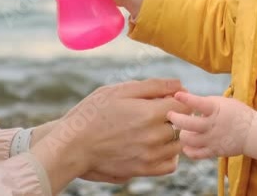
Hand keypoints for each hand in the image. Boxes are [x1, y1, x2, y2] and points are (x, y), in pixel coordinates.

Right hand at [34, 79, 189, 183]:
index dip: (177, 98)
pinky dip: (168, 155)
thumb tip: (181, 86)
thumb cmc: (93, 113)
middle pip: (182, 124)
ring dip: (172, 135)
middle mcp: (154, 137)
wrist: (72, 145)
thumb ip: (153, 86)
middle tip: (156, 112)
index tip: (166, 98)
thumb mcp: (119, 91)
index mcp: (149, 113)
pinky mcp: (143, 170)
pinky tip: (155, 146)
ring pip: (178, 144)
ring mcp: (149, 156)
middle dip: (174, 115)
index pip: (184, 104)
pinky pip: (170, 165)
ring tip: (154, 129)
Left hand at [166, 92, 256, 159]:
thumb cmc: (237, 113)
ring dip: (182, 134)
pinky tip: (187, 145)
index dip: (187, 99)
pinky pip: (196, 154)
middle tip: (170, 114)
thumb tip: (187, 102)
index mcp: (216, 110)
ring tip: (182, 130)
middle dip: (176, 119)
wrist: (253, 132)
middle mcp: (213, 125)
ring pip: (189, 140)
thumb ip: (206, 103)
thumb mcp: (223, 102)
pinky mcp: (214, 151)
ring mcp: (213, 139)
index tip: (176, 95)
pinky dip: (188, 150)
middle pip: (189, 124)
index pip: (200, 103)